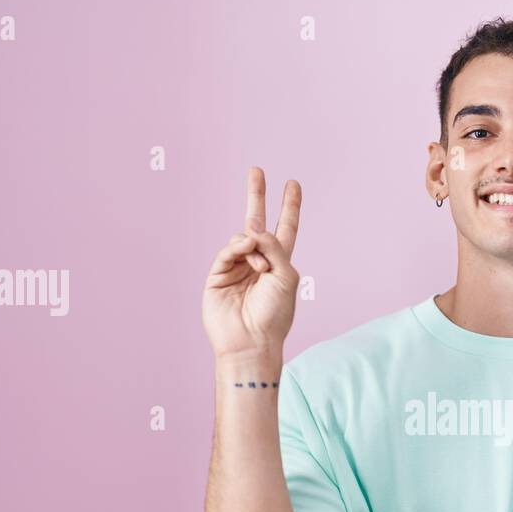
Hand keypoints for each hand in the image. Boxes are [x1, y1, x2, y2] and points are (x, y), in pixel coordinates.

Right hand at [201, 166, 301, 359]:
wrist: (251, 341)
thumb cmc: (274, 315)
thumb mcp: (286, 276)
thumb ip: (275, 247)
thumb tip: (254, 229)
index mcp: (280, 264)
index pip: (285, 229)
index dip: (290, 207)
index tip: (293, 184)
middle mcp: (258, 262)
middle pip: (257, 222)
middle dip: (256, 196)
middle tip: (256, 170)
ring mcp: (237, 267)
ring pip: (243, 237)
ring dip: (254, 245)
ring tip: (260, 267)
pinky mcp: (219, 274)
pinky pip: (229, 250)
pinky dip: (239, 248)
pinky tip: (247, 254)